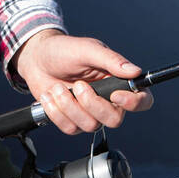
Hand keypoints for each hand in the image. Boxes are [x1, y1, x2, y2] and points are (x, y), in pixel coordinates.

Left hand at [8, 29, 153, 134]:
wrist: (37, 59)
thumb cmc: (63, 50)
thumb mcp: (87, 50)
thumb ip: (112, 60)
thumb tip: (135, 71)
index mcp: (117, 81)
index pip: (141, 100)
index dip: (134, 103)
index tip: (116, 95)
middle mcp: (107, 100)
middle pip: (114, 119)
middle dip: (92, 104)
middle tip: (77, 86)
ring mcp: (89, 112)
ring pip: (90, 125)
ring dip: (69, 106)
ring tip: (58, 88)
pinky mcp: (72, 120)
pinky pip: (70, 128)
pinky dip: (56, 112)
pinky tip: (50, 97)